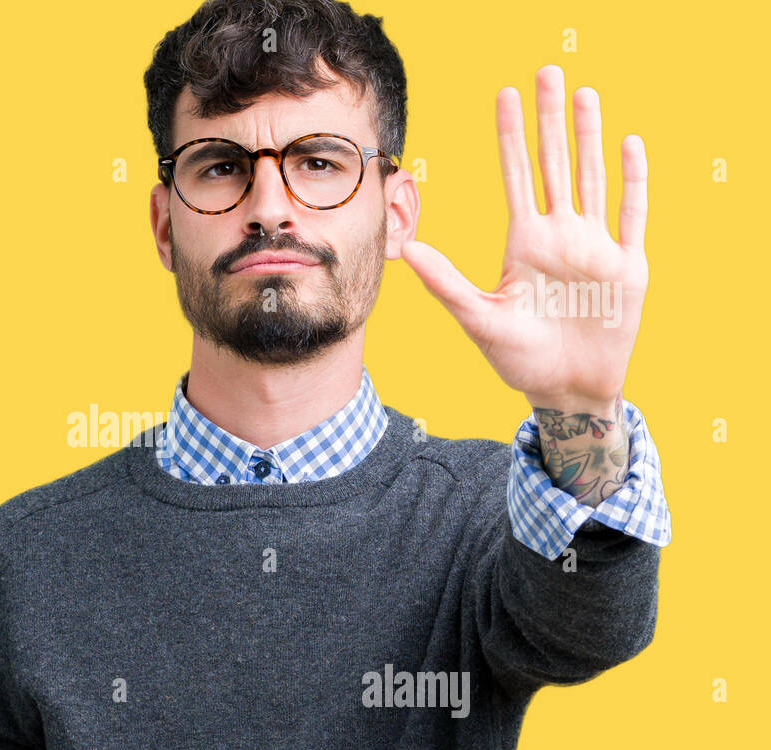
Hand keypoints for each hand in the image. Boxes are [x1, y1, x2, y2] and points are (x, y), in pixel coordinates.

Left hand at [400, 64, 647, 417]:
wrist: (564, 389)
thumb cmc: (518, 359)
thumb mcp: (478, 319)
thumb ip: (446, 283)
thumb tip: (406, 249)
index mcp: (525, 243)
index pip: (515, 177)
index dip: (511, 137)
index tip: (504, 95)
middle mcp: (560, 236)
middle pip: (555, 165)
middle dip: (550, 120)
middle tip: (547, 72)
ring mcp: (595, 248)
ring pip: (593, 180)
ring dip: (590, 138)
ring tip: (585, 94)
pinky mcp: (627, 267)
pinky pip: (631, 216)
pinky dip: (631, 182)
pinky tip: (628, 145)